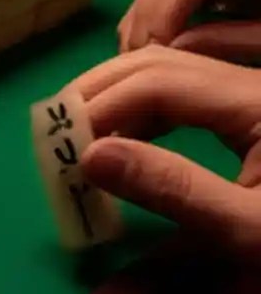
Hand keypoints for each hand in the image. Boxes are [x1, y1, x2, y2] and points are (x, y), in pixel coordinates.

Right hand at [72, 46, 260, 257]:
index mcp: (259, 102)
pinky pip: (185, 96)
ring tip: (76, 138)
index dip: (103, 109)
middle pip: (161, 62)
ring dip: (115, 99)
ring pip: (169, 73)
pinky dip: (141, 113)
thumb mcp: (252, 231)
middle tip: (53, 135)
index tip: (64, 150)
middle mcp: (254, 86)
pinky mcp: (252, 117)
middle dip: (99, 91)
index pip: (161, 81)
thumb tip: (91, 158)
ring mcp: (253, 98)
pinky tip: (119, 142)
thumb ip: (174, 192)